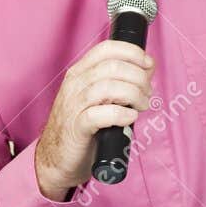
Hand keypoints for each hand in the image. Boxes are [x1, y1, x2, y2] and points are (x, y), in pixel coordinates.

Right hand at [35, 40, 155, 194]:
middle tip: (146, 93)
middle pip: (112, 67)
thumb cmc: (82, 127)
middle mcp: (75, 85)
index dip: (133, 53)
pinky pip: (100, 115)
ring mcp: (73, 106)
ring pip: (108, 88)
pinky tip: (129, 118)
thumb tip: (147, 68)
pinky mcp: (76, 128)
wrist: (57, 157)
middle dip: (138, 78)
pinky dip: (121, 115)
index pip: (107, 49)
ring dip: (133, 95)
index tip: (148, 64)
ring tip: (140, 106)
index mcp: (80, 72)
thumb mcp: (99, 97)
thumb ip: (119, 81)